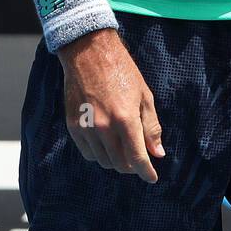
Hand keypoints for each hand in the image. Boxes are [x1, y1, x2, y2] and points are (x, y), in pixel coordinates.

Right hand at [58, 28, 164, 181]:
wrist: (89, 53)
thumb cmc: (122, 71)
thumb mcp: (144, 95)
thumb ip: (151, 126)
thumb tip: (157, 153)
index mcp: (125, 119)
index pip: (137, 158)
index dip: (146, 172)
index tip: (152, 178)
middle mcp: (104, 128)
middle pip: (120, 164)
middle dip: (132, 166)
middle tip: (139, 159)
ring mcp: (86, 129)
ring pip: (103, 162)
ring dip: (116, 161)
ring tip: (123, 148)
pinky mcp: (73, 127)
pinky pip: (88, 153)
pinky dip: (99, 154)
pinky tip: (106, 143)